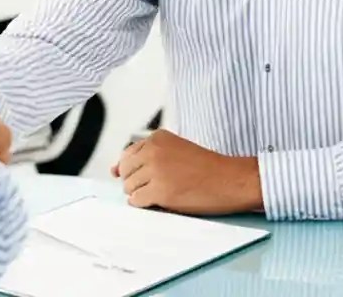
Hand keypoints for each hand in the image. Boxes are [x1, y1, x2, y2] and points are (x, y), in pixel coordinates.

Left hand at [112, 129, 262, 215]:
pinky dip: (144, 204)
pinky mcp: (160, 191)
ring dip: (141, 193)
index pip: (127, 155)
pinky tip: (159, 202)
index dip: (135, 169)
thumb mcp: (176, 150)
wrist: (230, 180)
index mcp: (157, 138)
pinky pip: (136, 200)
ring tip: (162, 193)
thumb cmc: (206, 167)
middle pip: (125, 171)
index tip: (148, 175)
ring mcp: (156, 171)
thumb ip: (145, 156)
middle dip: (135, 181)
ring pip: (129, 187)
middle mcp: (153, 151)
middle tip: (157, 186)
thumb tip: (112, 171)